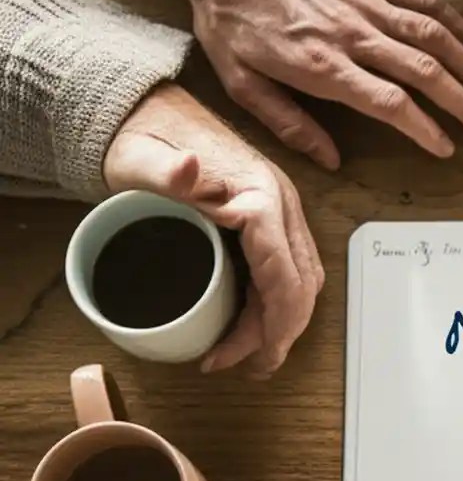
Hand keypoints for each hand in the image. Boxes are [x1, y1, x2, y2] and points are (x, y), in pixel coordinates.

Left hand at [104, 84, 322, 377]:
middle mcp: (281, 204)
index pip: (285, 277)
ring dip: (283, 323)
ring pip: (304, 280)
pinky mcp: (270, 216)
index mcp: (260, 197)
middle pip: (302, 285)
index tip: (246, 359)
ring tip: (251, 356)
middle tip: (250, 369)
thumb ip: (166, 172)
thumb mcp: (141, 159)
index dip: (271, 327)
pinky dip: (280, 303)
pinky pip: (291, 268)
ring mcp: (280, 210)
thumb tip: (191, 171)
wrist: (144, 111)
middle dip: (281, 335)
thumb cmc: (140, 140)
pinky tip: (257, 322)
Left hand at [175, 0, 462, 166]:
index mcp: (323, 65)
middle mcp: (355, 34)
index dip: (424, 128)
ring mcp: (368, 2)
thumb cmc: (231, 21)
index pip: (390, 103)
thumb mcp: (241, 82)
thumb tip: (330, 159)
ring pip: (436, 37)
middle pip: (425, 72)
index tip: (447, 148)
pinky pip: (426, 1)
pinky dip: (460, 26)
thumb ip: (288, 123)